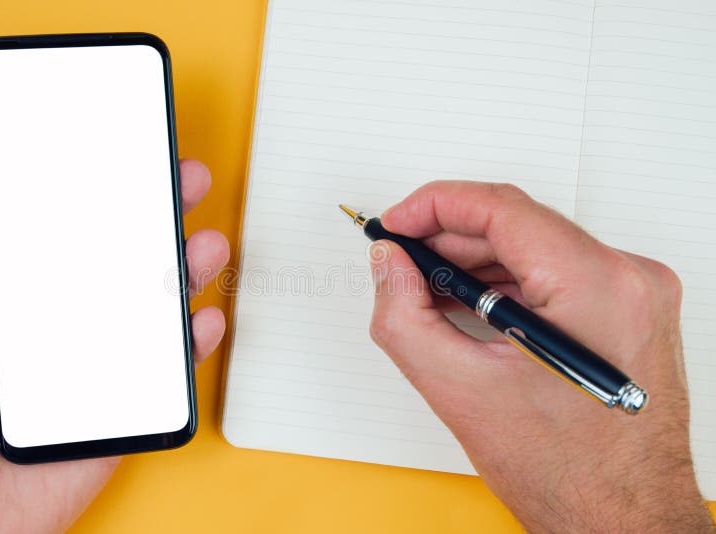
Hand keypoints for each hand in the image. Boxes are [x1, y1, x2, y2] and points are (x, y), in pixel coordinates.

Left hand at [0, 159, 228, 532]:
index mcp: (11, 305)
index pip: (62, 238)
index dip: (95, 197)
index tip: (121, 161)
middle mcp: (62, 326)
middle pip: (119, 262)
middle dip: (156, 218)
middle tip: (183, 182)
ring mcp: (98, 364)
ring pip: (153, 308)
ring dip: (186, 273)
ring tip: (203, 247)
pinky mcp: (123, 406)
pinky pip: (168, 370)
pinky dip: (194, 345)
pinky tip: (201, 320)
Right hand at [368, 181, 713, 531]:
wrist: (623, 520)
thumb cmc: (567, 475)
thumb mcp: (460, 390)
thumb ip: (404, 315)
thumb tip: (389, 263)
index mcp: (596, 286)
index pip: (501, 208)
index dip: (434, 205)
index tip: (396, 223)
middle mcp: (628, 278)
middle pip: (518, 225)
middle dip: (449, 240)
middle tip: (401, 262)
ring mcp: (636, 292)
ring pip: (535, 248)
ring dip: (476, 265)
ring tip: (430, 295)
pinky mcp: (630, 308)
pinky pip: (556, 274)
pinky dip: (507, 285)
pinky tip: (472, 310)